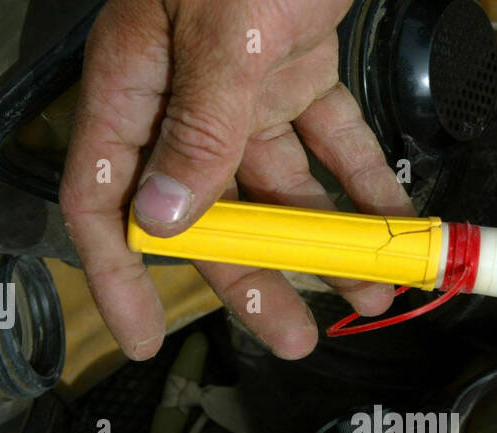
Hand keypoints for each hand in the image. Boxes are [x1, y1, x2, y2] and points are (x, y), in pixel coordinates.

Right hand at [61, 0, 411, 360]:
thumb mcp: (224, 28)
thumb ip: (197, 124)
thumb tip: (162, 219)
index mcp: (136, 86)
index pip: (103, 200)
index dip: (119, 275)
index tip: (142, 334)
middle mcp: (181, 96)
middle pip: (205, 213)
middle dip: (253, 279)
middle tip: (295, 337)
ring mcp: (242, 85)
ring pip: (273, 187)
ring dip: (323, 242)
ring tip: (371, 290)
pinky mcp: (296, 68)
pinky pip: (327, 141)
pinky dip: (360, 183)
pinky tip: (393, 225)